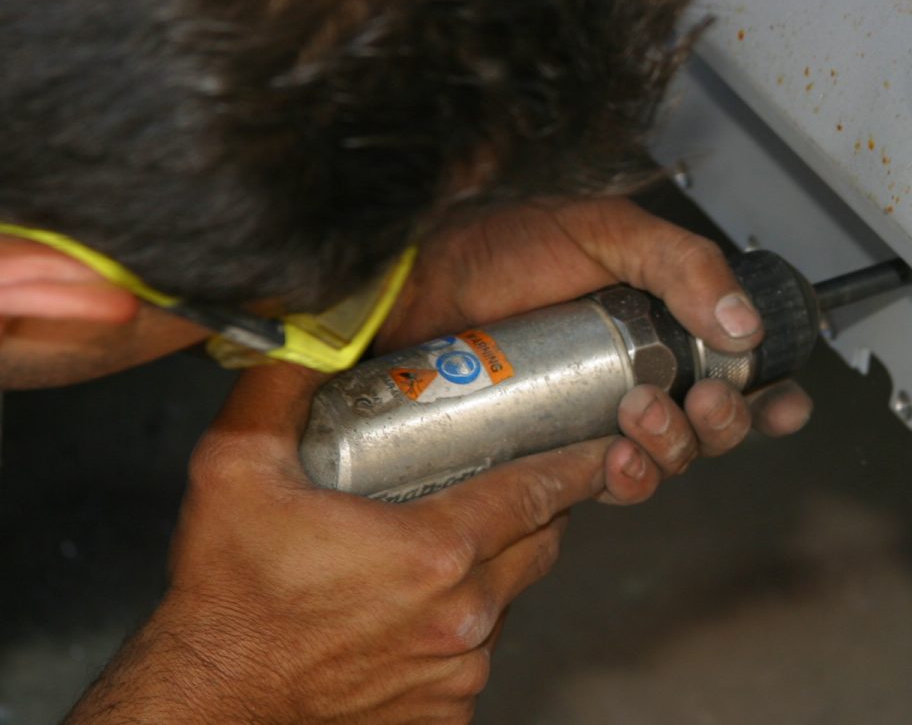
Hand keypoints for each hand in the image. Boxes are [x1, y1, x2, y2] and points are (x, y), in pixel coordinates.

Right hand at [70, 362, 609, 723]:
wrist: (205, 705)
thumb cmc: (224, 597)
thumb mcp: (236, 469)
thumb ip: (282, 385)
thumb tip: (315, 327)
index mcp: (435, 554)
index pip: (537, 492)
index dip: (575, 462)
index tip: (604, 442)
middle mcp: (463, 617)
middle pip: (537, 545)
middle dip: (539, 508)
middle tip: (523, 477)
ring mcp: (458, 674)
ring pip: (508, 601)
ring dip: (494, 570)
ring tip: (448, 544)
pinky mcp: (444, 716)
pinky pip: (475, 655)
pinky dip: (462, 628)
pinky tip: (419, 608)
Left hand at [378, 196, 812, 502]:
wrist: (411, 281)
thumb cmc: (498, 244)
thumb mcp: (604, 231)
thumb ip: (682, 263)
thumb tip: (741, 322)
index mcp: (660, 321)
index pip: (734, 369)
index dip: (769, 395)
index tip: (785, 403)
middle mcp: (635, 374)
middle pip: (711, 425)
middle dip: (723, 423)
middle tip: (704, 400)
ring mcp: (593, 418)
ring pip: (665, 460)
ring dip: (673, 450)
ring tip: (639, 416)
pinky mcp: (550, 455)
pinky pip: (606, 487)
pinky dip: (625, 481)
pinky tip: (613, 461)